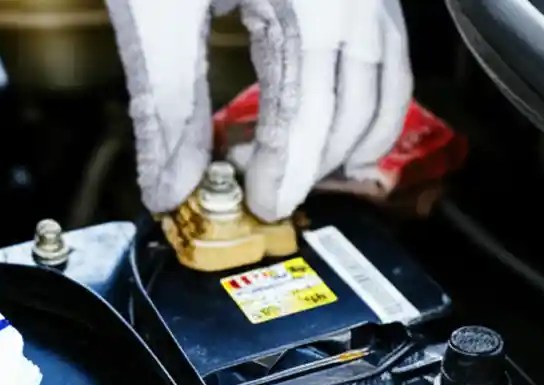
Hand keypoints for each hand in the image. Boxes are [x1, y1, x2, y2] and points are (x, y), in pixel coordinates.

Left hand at [106, 0, 411, 221]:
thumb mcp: (157, 12)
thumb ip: (166, 106)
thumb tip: (170, 184)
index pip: (314, 112)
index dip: (288, 171)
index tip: (261, 206)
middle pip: (362, 104)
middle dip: (317, 160)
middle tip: (267, 193)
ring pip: (386, 80)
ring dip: (348, 137)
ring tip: (296, 166)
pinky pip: (379, 49)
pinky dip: (358, 95)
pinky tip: (320, 119)